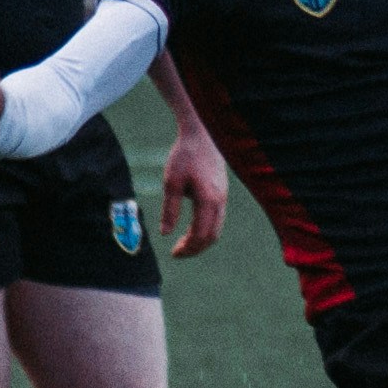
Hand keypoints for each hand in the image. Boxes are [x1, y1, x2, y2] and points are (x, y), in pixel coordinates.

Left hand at [161, 119, 228, 257]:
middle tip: (177, 253)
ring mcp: (223, 197)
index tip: (173, 253)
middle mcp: (220, 201)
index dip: (188, 248)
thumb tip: (165, 233)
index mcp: (208, 200)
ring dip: (201, 240)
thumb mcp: (171, 182)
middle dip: (195, 248)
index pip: (201, 235)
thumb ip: (170, 209)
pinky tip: (192, 228)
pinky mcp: (222, 193)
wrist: (202, 135)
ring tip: (183, 243)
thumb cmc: (184, 156)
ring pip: (216, 229)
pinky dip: (205, 229)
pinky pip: (217, 219)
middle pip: (212, 236)